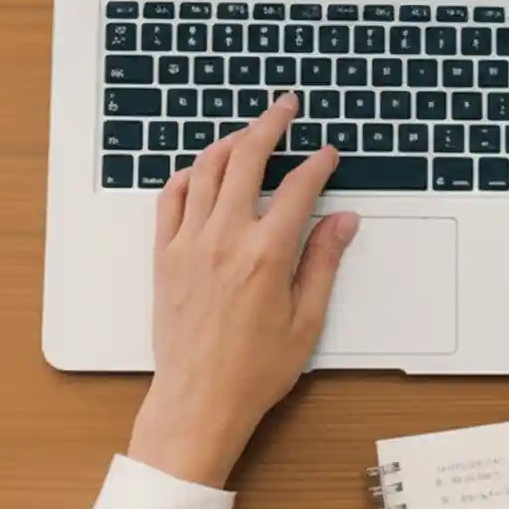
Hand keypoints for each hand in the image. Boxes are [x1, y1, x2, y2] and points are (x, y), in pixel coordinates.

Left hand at [129, 93, 359, 487]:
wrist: (199, 400)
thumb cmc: (254, 370)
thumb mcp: (306, 320)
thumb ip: (323, 262)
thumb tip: (343, 221)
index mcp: (266, 255)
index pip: (299, 188)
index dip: (318, 164)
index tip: (327, 155)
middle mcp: (225, 239)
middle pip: (247, 158)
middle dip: (270, 124)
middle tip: (285, 108)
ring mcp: (189, 244)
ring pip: (206, 169)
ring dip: (229, 142)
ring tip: (247, 134)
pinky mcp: (165, 256)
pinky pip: (170, 198)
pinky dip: (188, 175)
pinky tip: (202, 171)